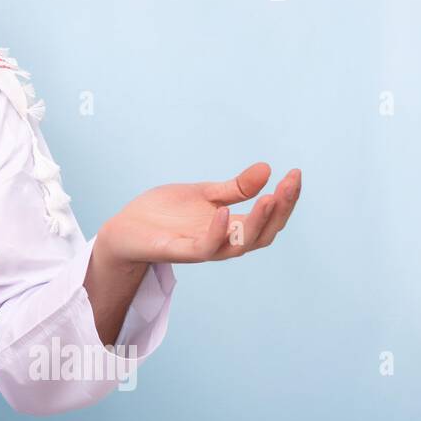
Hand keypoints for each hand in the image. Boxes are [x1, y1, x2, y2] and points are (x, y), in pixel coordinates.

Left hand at [97, 162, 300, 264]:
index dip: (286, 198)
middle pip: (264, 233)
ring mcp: (203, 248)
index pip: (269, 217)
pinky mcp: (180, 251)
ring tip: (271, 198)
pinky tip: (224, 212)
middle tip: (289, 184)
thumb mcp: (203, 193)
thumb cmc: (163, 213)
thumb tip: (267, 168)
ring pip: (241, 244)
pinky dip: (217, 232)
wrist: (125, 228)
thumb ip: (234, 188)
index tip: (295, 173)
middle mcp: (223, 241)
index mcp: (231, 227)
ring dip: (259, 222)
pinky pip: (205, 247)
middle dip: (281, 209)